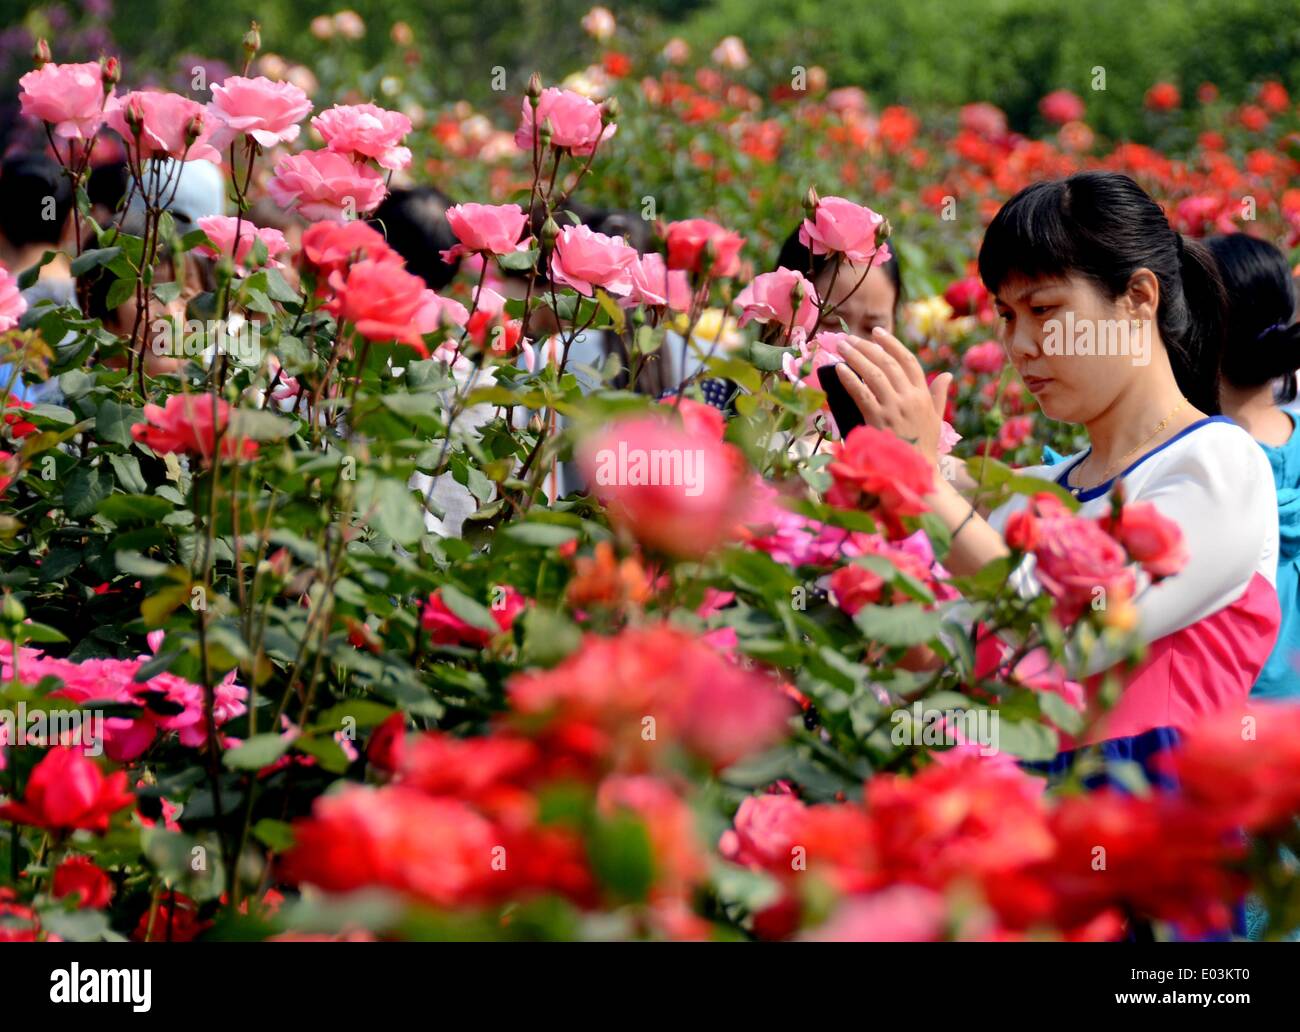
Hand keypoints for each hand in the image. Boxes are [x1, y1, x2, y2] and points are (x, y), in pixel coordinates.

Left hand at [835, 327, 952, 463]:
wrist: (916, 471)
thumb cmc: (924, 446)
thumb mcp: (936, 418)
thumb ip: (940, 395)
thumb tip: (947, 375)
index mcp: (923, 395)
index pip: (908, 360)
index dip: (892, 344)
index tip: (877, 332)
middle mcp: (910, 397)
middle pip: (887, 363)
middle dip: (867, 347)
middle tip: (850, 337)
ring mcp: (894, 407)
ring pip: (873, 373)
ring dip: (855, 357)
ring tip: (842, 347)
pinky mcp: (878, 419)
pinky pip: (861, 393)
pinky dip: (850, 379)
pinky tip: (839, 369)